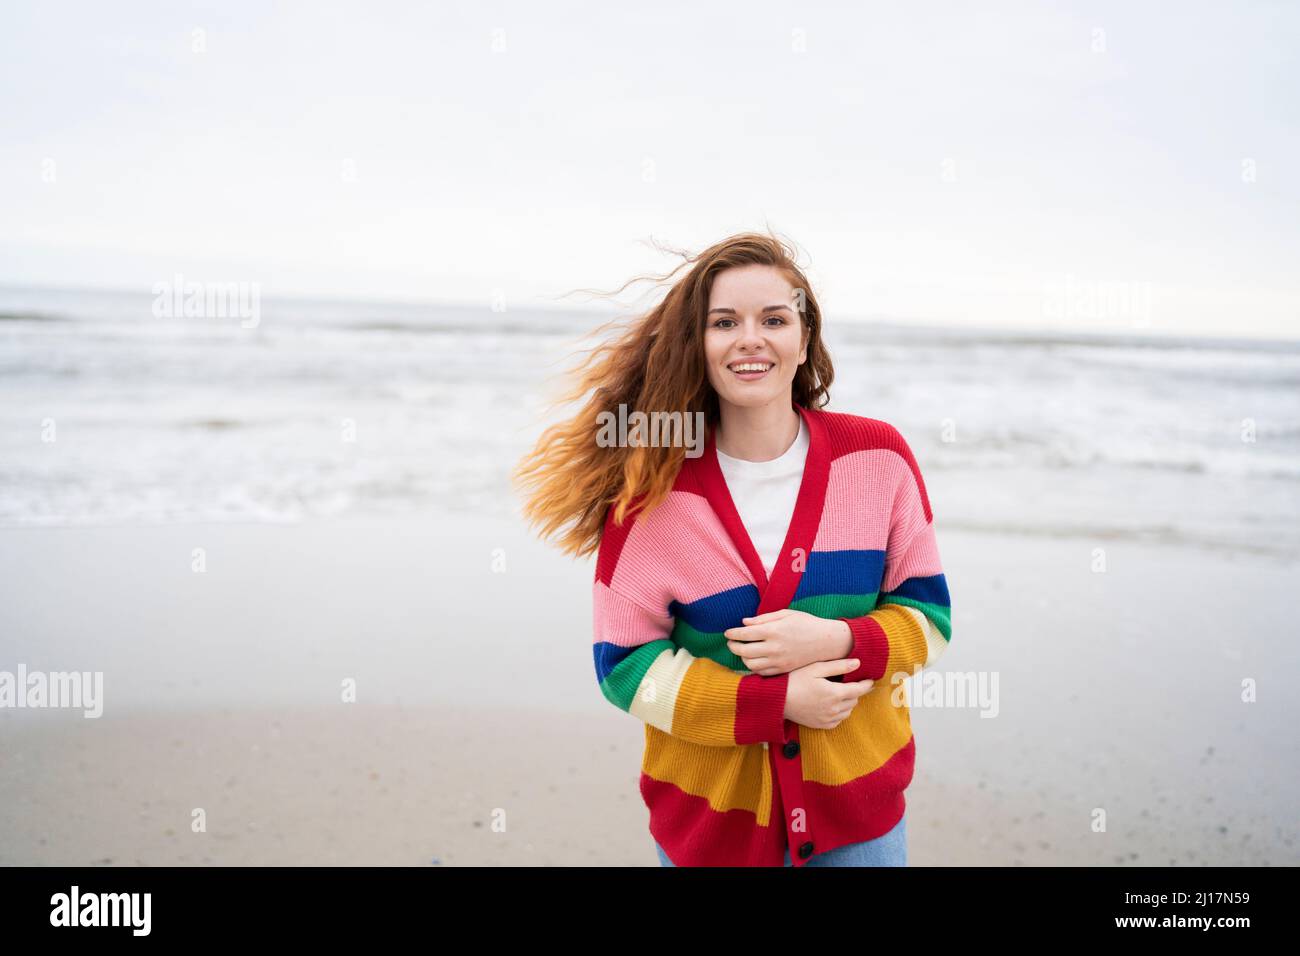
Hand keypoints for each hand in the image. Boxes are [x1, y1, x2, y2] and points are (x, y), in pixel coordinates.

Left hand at [724, 608, 852, 675]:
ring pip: (751, 664)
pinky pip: (762, 672)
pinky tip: (753, 660)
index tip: (727, 632)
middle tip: (731, 642)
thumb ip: (763, 619)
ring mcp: (779, 661)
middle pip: (744, 651)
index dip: (733, 633)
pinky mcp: (784, 670)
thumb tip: (744, 622)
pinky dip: (754, 667)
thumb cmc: (806, 623)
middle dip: (733, 646)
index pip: (745, 633)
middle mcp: (775, 647)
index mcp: (774, 631)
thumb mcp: (786, 614)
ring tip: (742, 651)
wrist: (827, 642)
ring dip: (742, 658)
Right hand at [782, 658, 874, 729]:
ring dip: (847, 702)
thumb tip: (858, 663)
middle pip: (854, 700)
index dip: (866, 685)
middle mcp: (834, 709)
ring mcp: (828, 719)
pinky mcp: (821, 725)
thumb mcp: (816, 668)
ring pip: (848, 711)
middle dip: (855, 691)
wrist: (777, 700)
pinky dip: (839, 713)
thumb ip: (838, 666)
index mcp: (835, 693)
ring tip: (839, 693)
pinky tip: (831, 704)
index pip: (859, 690)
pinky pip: (838, 720)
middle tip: (849, 683)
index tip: (870, 680)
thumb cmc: (795, 680)